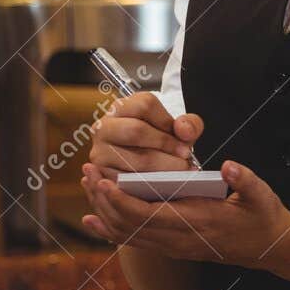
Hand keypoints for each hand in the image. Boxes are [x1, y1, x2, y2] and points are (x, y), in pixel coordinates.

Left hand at [79, 159, 289, 269]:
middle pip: (129, 225)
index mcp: (198, 222)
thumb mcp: (261, 195)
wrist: (268, 247)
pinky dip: (110, 230)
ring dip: (104, 210)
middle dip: (104, 199)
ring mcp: (173, 246)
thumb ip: (245, 180)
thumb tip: (229, 166)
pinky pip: (134, 241)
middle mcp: (180, 239)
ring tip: (88, 184)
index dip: (122, 201)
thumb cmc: (261, 216)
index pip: (148, 215)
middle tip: (87, 172)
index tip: (104, 181)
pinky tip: (94, 218)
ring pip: (127, 234)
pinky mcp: (171, 247)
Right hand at [85, 91, 200, 183]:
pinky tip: (164, 184)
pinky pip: (129, 181)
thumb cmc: (159, 141)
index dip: (167, 123)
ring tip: (179, 173)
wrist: (141, 162)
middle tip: (184, 160)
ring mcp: (100, 150)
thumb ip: (189, 125)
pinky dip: (150, 184)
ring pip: (134, 160)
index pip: (145, 105)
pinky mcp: (102, 173)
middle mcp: (105, 126)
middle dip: (166, 147)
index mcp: (123, 107)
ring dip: (163, 169)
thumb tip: (185, 131)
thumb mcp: (177, 128)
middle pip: (136, 131)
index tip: (185, 140)